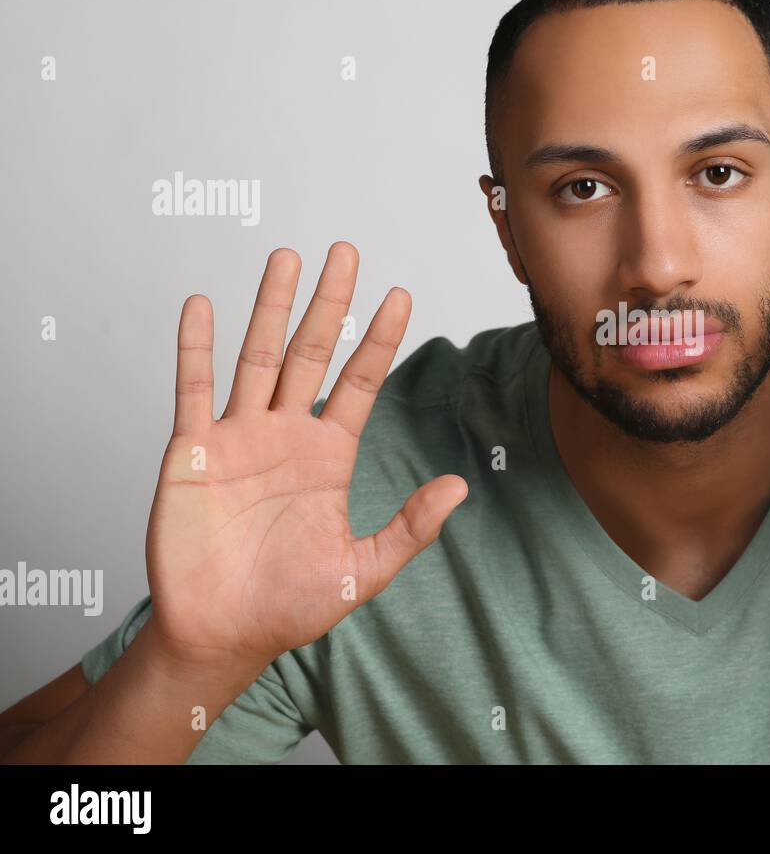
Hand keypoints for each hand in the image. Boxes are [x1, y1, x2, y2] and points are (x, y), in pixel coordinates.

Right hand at [144, 242, 467, 670]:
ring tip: (287, 257)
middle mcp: (286, 434)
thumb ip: (411, 527)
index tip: (401, 294)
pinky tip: (202, 305)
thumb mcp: (364, 570)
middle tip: (346, 251)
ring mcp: (239, 437)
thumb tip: (460, 487)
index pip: (361, 382)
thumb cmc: (291, 605)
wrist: (224, 635)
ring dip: (270, 307)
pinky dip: (195, 347)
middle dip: (330, 302)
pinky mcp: (193, 451)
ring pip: (258, 356)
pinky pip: (193, 389)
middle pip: (313, 352)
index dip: (380, 338)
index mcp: (329, 455)